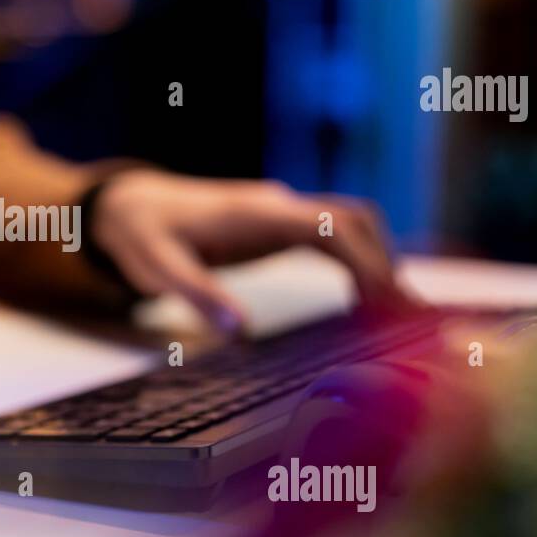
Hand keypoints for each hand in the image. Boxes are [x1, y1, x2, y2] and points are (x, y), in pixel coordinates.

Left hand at [89, 170, 412, 330]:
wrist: (127, 205)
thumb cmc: (142, 235)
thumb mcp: (158, 268)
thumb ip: (199, 295)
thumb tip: (243, 331)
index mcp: (256, 213)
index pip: (331, 227)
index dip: (366, 262)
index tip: (387, 303)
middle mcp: (278, 205)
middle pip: (356, 221)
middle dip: (388, 265)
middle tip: (409, 321)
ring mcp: (282, 212)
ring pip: (352, 225)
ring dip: (380, 262)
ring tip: (399, 317)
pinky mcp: (280, 225)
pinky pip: (335, 237)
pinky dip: (361, 262)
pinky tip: (368, 302)